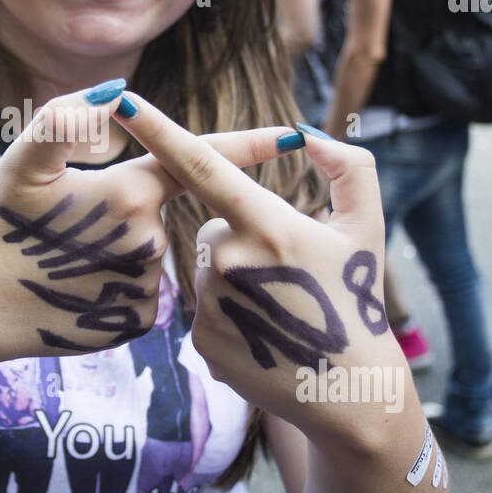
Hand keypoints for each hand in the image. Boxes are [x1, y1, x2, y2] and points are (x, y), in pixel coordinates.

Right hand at [0, 84, 299, 365]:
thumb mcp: (22, 161)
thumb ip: (66, 119)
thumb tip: (114, 95)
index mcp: (129, 192)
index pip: (200, 160)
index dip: (249, 144)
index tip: (294, 133)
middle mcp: (148, 238)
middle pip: (157, 212)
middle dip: (124, 214)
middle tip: (69, 231)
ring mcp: (146, 283)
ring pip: (148, 255)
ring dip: (117, 254)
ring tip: (68, 265)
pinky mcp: (138, 320)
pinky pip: (141, 293)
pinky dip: (114, 288)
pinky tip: (77, 293)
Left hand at [113, 95, 405, 433]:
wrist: (350, 393)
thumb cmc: (359, 300)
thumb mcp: (368, 228)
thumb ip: (348, 168)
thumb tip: (309, 136)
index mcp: (267, 225)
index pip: (201, 167)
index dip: (159, 129)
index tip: (123, 99)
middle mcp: (230, 261)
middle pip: (215, 227)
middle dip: (244, 239)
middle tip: (287, 276)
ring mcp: (212, 304)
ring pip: (209, 268)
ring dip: (236, 278)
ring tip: (276, 309)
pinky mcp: (200, 341)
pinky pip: (205, 306)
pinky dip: (230, 314)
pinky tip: (261, 335)